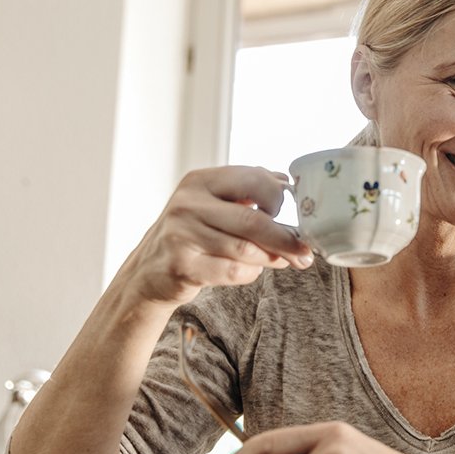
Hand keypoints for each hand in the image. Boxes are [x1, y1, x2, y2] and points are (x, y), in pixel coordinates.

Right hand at [123, 166, 312, 305]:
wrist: (149, 270)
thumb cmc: (191, 234)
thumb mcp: (212, 203)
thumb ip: (247, 191)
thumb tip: (287, 182)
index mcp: (200, 181)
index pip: (253, 180)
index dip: (278, 198)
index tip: (288, 213)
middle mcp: (188, 204)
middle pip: (254, 221)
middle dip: (286, 239)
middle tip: (306, 252)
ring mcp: (182, 235)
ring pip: (246, 250)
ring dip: (271, 258)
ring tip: (282, 261)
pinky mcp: (182, 266)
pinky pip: (233, 272)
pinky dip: (250, 273)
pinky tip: (250, 270)